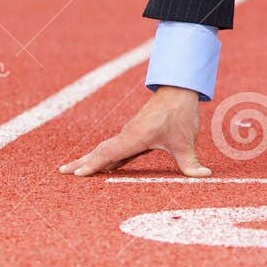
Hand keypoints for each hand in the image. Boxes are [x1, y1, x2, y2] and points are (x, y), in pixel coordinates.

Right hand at [58, 86, 211, 176]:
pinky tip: (101, 165)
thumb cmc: (179, 114)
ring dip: (89, 159)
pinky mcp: (134, 135)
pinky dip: (103, 156)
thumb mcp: (186, 141)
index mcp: (135, 137)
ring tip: (73, 170)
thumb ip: (191, 162)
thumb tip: (204, 175)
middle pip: (101, 151)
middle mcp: (128, 136)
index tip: (77, 173)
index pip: (110, 153)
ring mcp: (129, 135)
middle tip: (62, 172)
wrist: (178, 90)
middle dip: (82, 162)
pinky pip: (115, 148)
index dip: (94, 164)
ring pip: (105, 149)